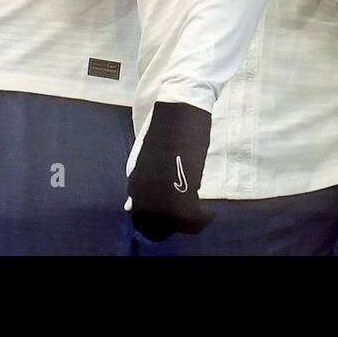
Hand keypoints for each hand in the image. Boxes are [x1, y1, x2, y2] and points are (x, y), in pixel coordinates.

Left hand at [127, 102, 214, 241]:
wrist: (179, 107)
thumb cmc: (164, 129)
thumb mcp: (144, 157)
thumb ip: (138, 183)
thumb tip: (128, 206)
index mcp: (135, 181)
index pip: (140, 219)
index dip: (155, 227)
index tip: (171, 225)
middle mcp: (146, 187)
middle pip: (155, 226)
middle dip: (173, 229)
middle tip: (188, 223)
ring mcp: (165, 184)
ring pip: (174, 223)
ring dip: (190, 225)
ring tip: (202, 217)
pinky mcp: (184, 179)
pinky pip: (191, 213)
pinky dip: (201, 219)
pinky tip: (208, 214)